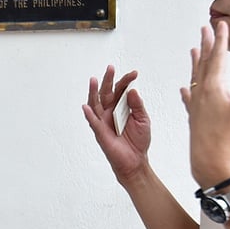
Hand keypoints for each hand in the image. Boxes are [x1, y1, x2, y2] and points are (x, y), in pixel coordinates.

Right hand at [82, 65, 151, 184]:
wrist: (135, 160)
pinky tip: (86, 106)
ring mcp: (103, 120)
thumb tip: (132, 91)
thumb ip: (137, 105)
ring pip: (95, 103)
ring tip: (94, 79)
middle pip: (107, 92)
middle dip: (108, 80)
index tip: (134, 73)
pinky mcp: (100, 132)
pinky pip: (92, 121)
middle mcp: (110, 111)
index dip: (126, 81)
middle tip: (111, 68)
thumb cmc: (138, 141)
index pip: (121, 90)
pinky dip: (89, 114)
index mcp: (121, 107)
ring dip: (93, 92)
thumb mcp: (143, 120)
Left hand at [182, 22, 229, 186]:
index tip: (220, 25)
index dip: (220, 41)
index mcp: (213, 87)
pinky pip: (189, 99)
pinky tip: (184, 89)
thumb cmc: (227, 136)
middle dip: (205, 45)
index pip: (218, 58)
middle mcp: (202, 93)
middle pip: (204, 63)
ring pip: (195, 78)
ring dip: (195, 63)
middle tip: (204, 29)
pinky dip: (188, 90)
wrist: (209, 161)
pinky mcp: (195, 118)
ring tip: (192, 50)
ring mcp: (197, 105)